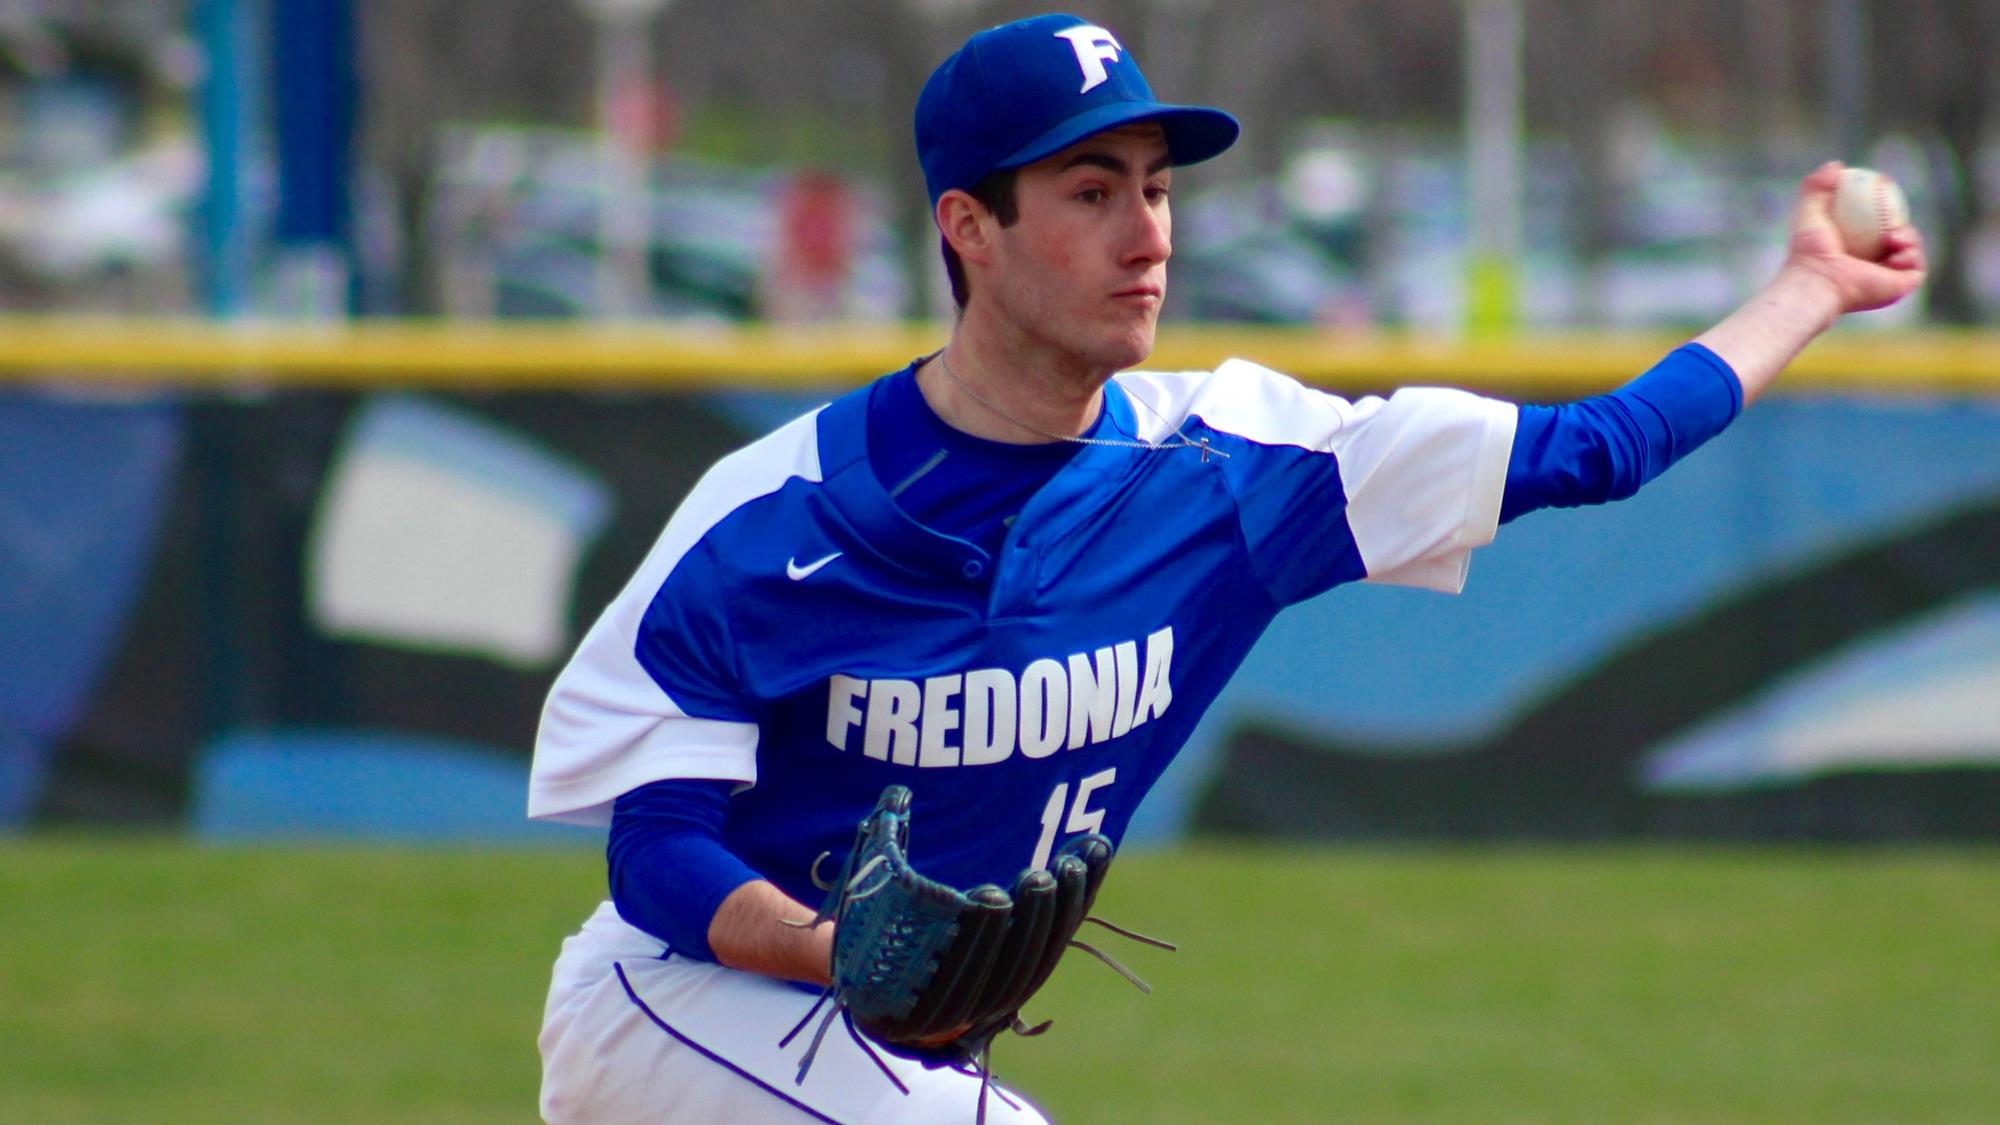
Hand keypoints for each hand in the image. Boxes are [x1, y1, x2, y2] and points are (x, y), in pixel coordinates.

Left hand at [1782, 161, 1927, 315]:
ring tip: (1893, 237)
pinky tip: (1897, 252)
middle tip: (1892, 219)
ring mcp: (1887, 279)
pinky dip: (1911, 255)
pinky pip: (1916, 267)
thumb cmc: (1810, 252)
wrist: (1818, 281)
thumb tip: (1836, 164)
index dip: (1886, 212)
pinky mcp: (1900, 288)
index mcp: (1853, 253)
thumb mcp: (1809, 212)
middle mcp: (1871, 268)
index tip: (1885, 196)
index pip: (1877, 228)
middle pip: (1898, 239)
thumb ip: (1816, 187)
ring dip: (1910, 239)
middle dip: (1902, 226)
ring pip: (1911, 251)